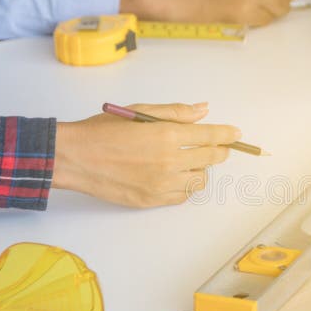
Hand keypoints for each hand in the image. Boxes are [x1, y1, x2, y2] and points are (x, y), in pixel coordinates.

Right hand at [53, 103, 240, 207]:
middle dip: (219, 151)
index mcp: (166, 135)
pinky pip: (183, 195)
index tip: (236, 134)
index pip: (211, 135)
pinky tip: (175, 176)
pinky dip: (185, 186)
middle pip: (211, 158)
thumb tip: (203, 110)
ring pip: (200, 180)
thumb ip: (176, 112)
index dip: (227, 134)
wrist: (74, 158)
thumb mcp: (139, 111)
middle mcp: (168, 161)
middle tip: (219, 147)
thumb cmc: (102, 131)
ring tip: (188, 161)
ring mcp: (161, 183)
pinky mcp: (153, 200)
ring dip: (200, 169)